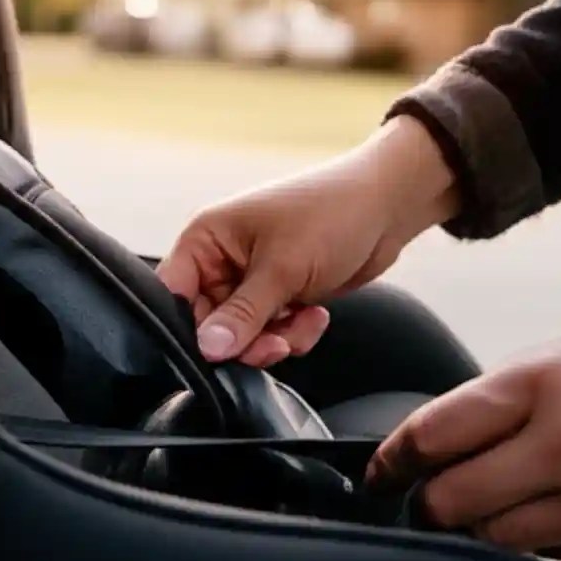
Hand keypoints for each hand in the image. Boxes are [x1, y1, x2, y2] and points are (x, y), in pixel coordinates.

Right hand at [157, 116, 458, 366]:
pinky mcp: (280, 295)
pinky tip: (315, 315)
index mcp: (207, 238)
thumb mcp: (283, 267)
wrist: (387, 207)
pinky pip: (271, 332)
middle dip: (243, 341)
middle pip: (208, 324)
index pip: (173, 294)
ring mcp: (252, 279)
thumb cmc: (331, 214)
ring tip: (300, 324)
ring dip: (273, 340)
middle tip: (274, 344)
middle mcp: (222, 259)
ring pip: (242, 335)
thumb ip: (243, 313)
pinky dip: (293, 333)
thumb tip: (207, 348)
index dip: (190, 328)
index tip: (217, 352)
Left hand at [366, 315, 560, 560]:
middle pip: (451, 501)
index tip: (381, 471)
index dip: (392, 459)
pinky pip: (559, 557)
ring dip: (484, 526)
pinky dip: (547, 540)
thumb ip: (510, 399)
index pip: (434, 432)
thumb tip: (447, 443)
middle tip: (428, 500)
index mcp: (545, 381)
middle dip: (428, 504)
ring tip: (503, 503)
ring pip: (497, 539)